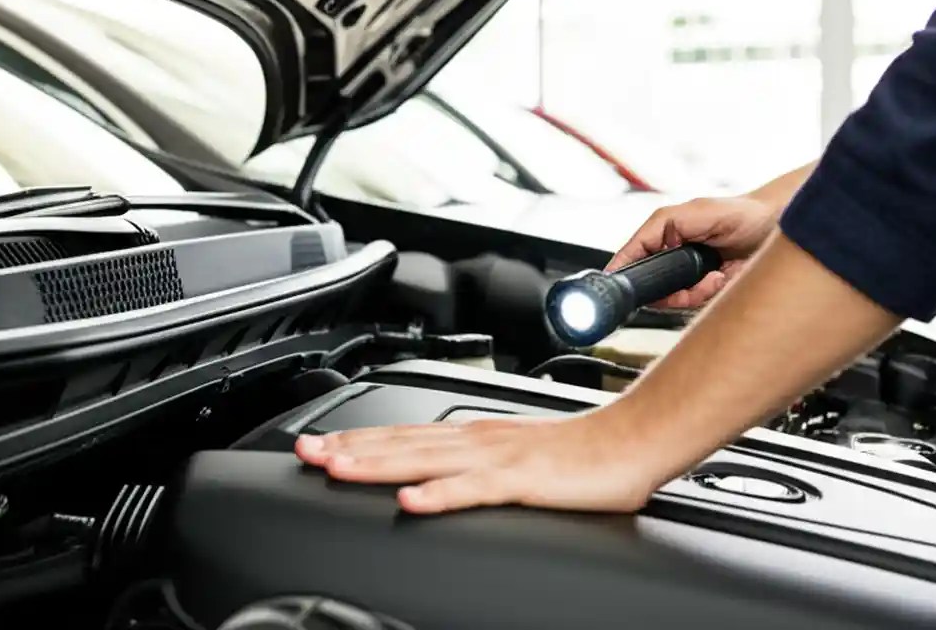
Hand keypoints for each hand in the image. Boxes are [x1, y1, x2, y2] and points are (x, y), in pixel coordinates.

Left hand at [294, 411, 653, 514]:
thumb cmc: (581, 453)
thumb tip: (442, 476)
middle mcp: (476, 440)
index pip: (403, 435)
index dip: (357, 441)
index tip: (317, 446)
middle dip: (350, 450)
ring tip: (337, 469)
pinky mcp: (523, 480)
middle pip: (401, 445)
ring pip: (425, 461)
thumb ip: (478, 466)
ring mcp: (497, 458)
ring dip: (377, 465)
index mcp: (473, 435)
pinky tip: (412, 500)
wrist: (630, 441)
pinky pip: (474, 490)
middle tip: (305, 454)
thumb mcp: (515, 458)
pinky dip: (440, 494)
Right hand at [605, 196, 778, 307]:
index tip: (623, 286)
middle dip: (671, 292)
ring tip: (715, 276)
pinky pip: (696, 306)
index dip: (626, 272)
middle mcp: (673, 256)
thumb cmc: (743, 213)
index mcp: (664, 234)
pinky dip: (708, 296)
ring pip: (673, 301)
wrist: (780, 229)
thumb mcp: (697, 212)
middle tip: (689, 287)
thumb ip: (663, 226)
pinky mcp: (708, 291)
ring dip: (694, 294)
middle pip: (652, 288)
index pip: (632, 257)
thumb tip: (637, 248)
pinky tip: (722, 279)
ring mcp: (690, 275)